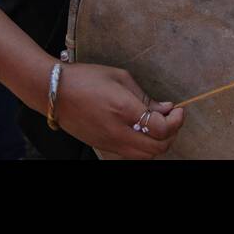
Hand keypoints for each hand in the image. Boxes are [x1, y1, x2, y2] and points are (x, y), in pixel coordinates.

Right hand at [54, 63, 184, 158]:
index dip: (176, 121)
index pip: (161, 128)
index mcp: (124, 109)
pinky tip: (141, 130)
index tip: (178, 110)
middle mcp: (118, 131)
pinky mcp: (102, 146)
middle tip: (172, 118)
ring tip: (158, 125)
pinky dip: (143, 146)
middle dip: (171, 134)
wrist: (55, 92)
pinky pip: (130, 154)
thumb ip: (145, 97)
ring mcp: (109, 142)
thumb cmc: (87, 79)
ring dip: (158, 143)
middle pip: (157, 148)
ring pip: (144, 156)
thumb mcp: (121, 78)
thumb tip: (166, 109)